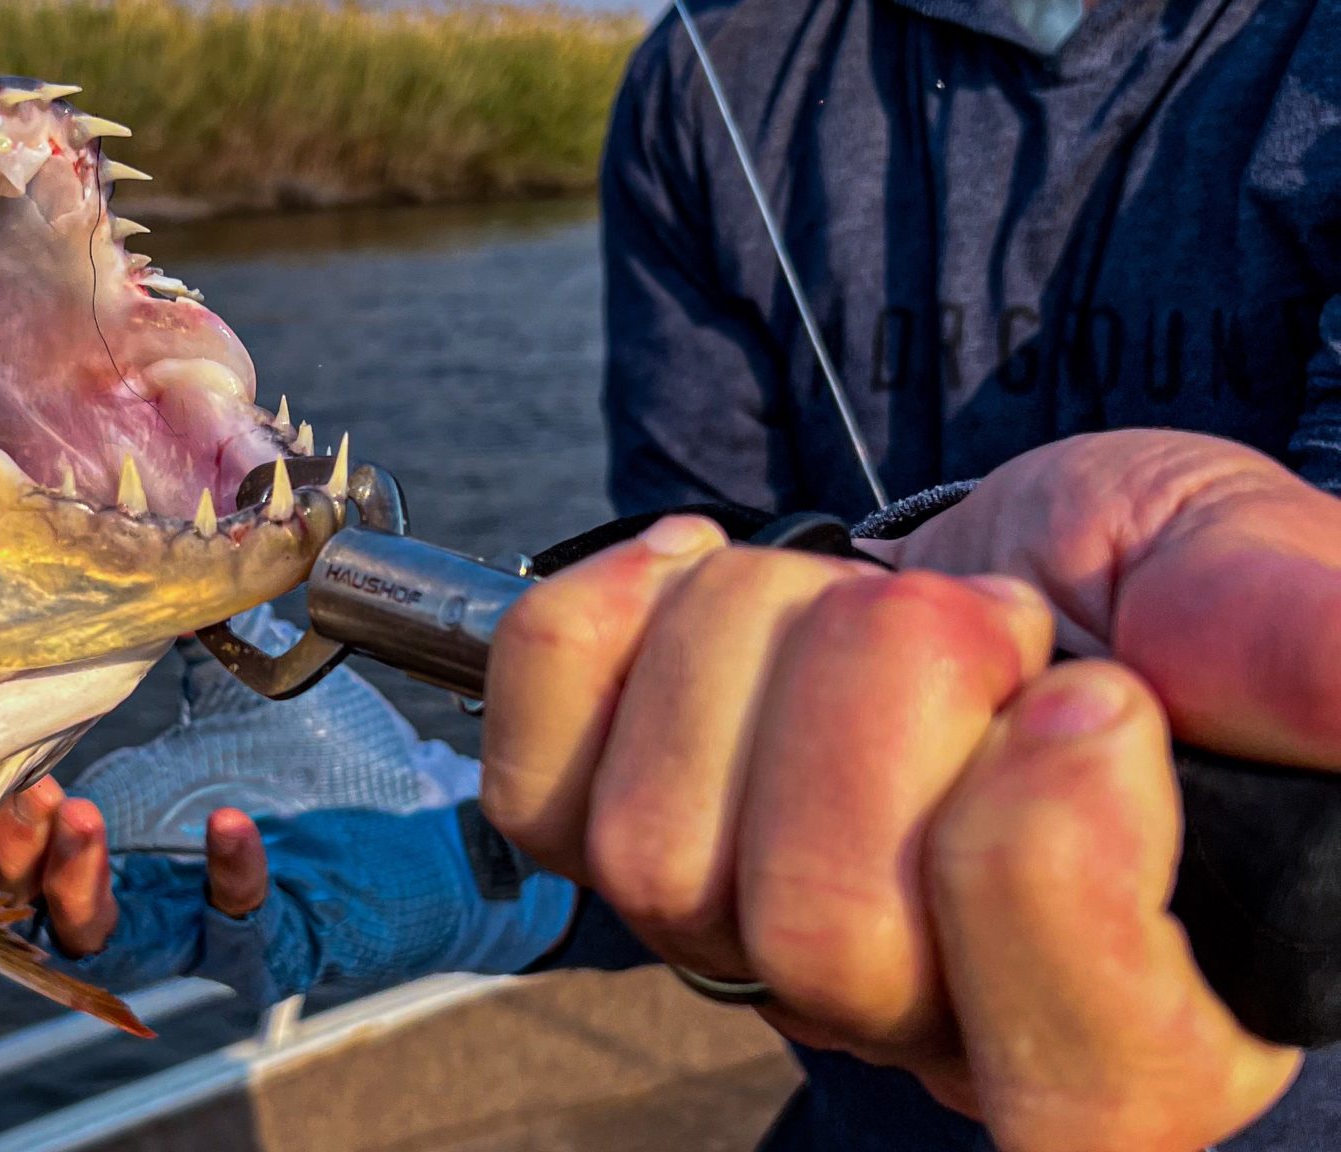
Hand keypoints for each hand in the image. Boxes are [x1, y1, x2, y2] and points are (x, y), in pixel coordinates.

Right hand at [0, 604, 577, 1003]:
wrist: (435, 813)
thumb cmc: (332, 762)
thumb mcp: (239, 698)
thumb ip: (181, 650)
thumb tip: (134, 568)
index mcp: (124, 833)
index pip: (23, 844)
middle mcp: (147, 891)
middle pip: (33, 907)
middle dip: (11, 857)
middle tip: (22, 793)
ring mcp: (204, 926)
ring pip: (109, 940)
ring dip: (81, 887)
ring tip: (81, 818)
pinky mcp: (277, 947)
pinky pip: (236, 930)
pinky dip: (228, 878)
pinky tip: (231, 824)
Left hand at [478, 431, 1340, 1150]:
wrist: (1014, 560)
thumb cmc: (1153, 601)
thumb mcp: (1254, 593)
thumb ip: (1295, 639)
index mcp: (1140, 1026)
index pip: (1071, 1079)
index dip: (1050, 872)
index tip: (1091, 694)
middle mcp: (925, 1022)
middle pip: (825, 937)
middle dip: (890, 700)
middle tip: (985, 615)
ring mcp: (747, 944)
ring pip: (660, 855)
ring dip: (756, 647)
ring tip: (856, 595)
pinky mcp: (625, 836)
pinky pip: (535, 783)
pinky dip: (589, 640)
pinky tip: (686, 570)